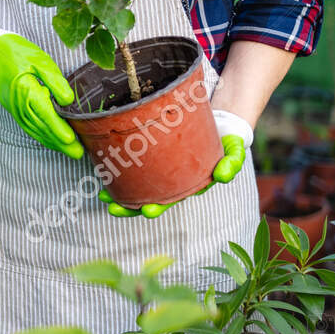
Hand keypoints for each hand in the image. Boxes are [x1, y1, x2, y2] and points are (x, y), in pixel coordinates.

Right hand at [0, 19, 81, 157]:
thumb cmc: (18, 53)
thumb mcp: (40, 61)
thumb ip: (55, 81)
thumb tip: (68, 101)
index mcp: (25, 90)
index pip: (44, 113)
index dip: (57, 128)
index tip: (70, 139)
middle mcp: (18, 103)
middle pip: (41, 126)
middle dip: (59, 142)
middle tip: (77, 153)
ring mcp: (14, 108)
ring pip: (34, 130)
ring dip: (52, 142)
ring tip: (69, 151)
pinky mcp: (14, 109)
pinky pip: (29, 127)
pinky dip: (41, 136)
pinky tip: (52, 141)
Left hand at [99, 110, 250, 216]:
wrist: (218, 123)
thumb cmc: (224, 141)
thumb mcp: (233, 152)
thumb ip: (231, 163)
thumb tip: (223, 176)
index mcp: (188, 184)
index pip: (169, 200)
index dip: (156, 206)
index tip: (145, 211)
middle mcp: (171, 179)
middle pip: (147, 197)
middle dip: (129, 205)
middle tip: (113, 208)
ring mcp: (160, 166)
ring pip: (135, 182)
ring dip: (117, 189)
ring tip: (101, 193)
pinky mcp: (151, 150)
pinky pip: (131, 161)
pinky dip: (117, 165)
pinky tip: (101, 164)